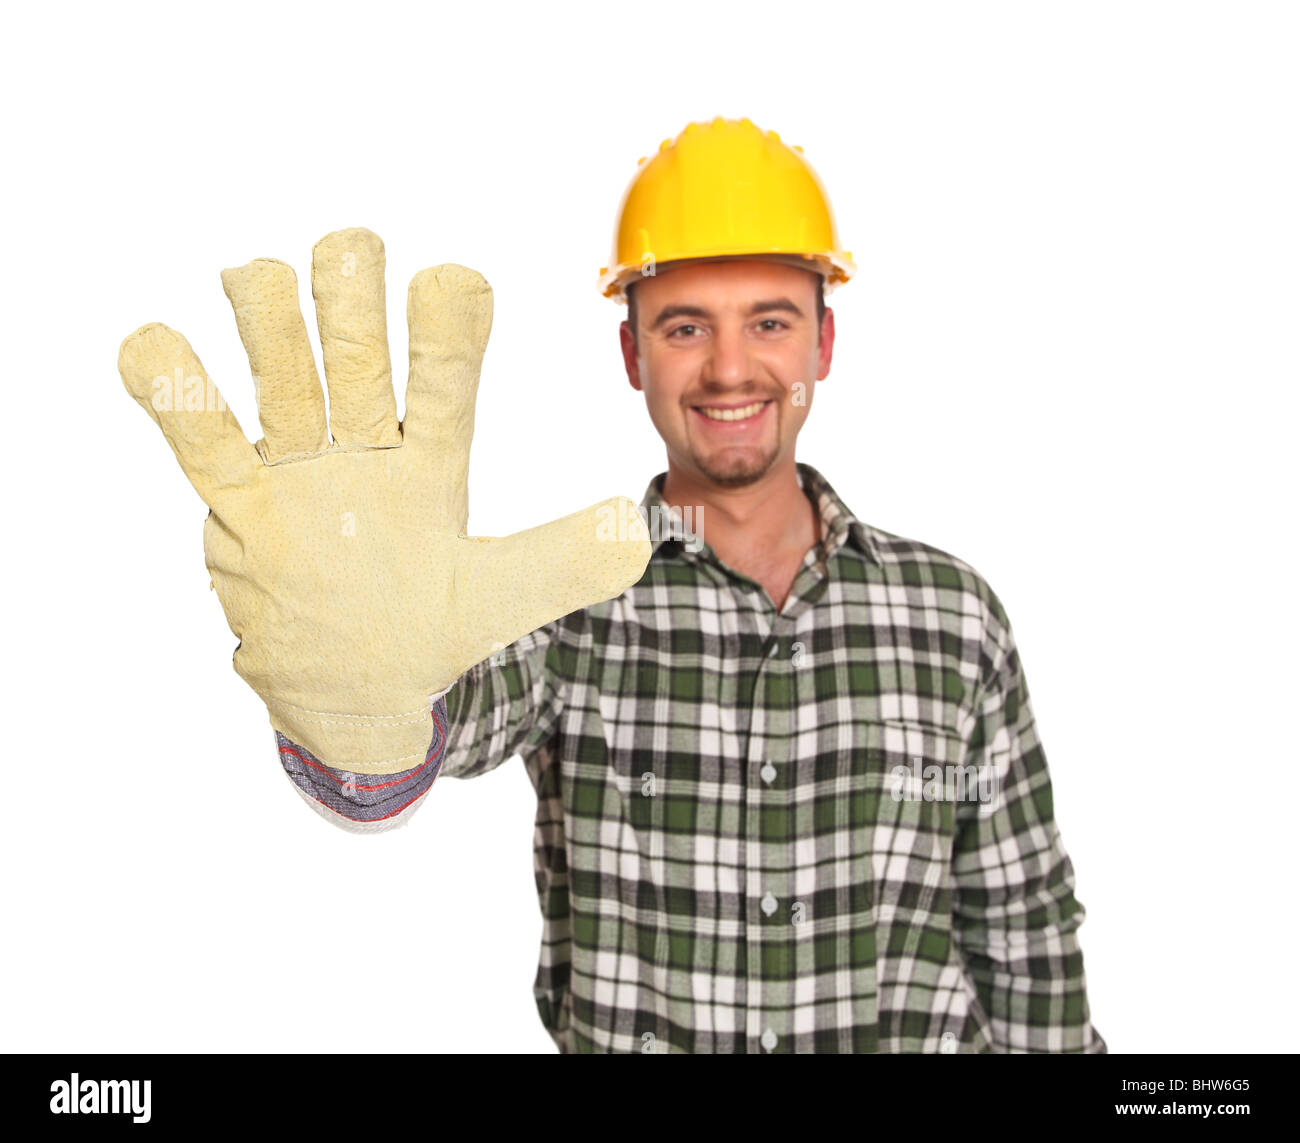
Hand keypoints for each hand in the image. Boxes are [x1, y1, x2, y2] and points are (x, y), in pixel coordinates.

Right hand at [118, 227, 649, 772]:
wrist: (353, 686)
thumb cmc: (429, 629)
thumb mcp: (500, 598)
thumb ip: (561, 563)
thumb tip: (638, 539)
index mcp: (432, 461)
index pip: (442, 384)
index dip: (446, 333)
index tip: (452, 281)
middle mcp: (364, 449)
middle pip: (353, 359)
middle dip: (349, 303)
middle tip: (350, 251)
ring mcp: (299, 471)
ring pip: (279, 378)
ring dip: (268, 326)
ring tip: (259, 277)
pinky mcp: (243, 504)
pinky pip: (203, 442)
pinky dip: (176, 396)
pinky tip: (152, 347)